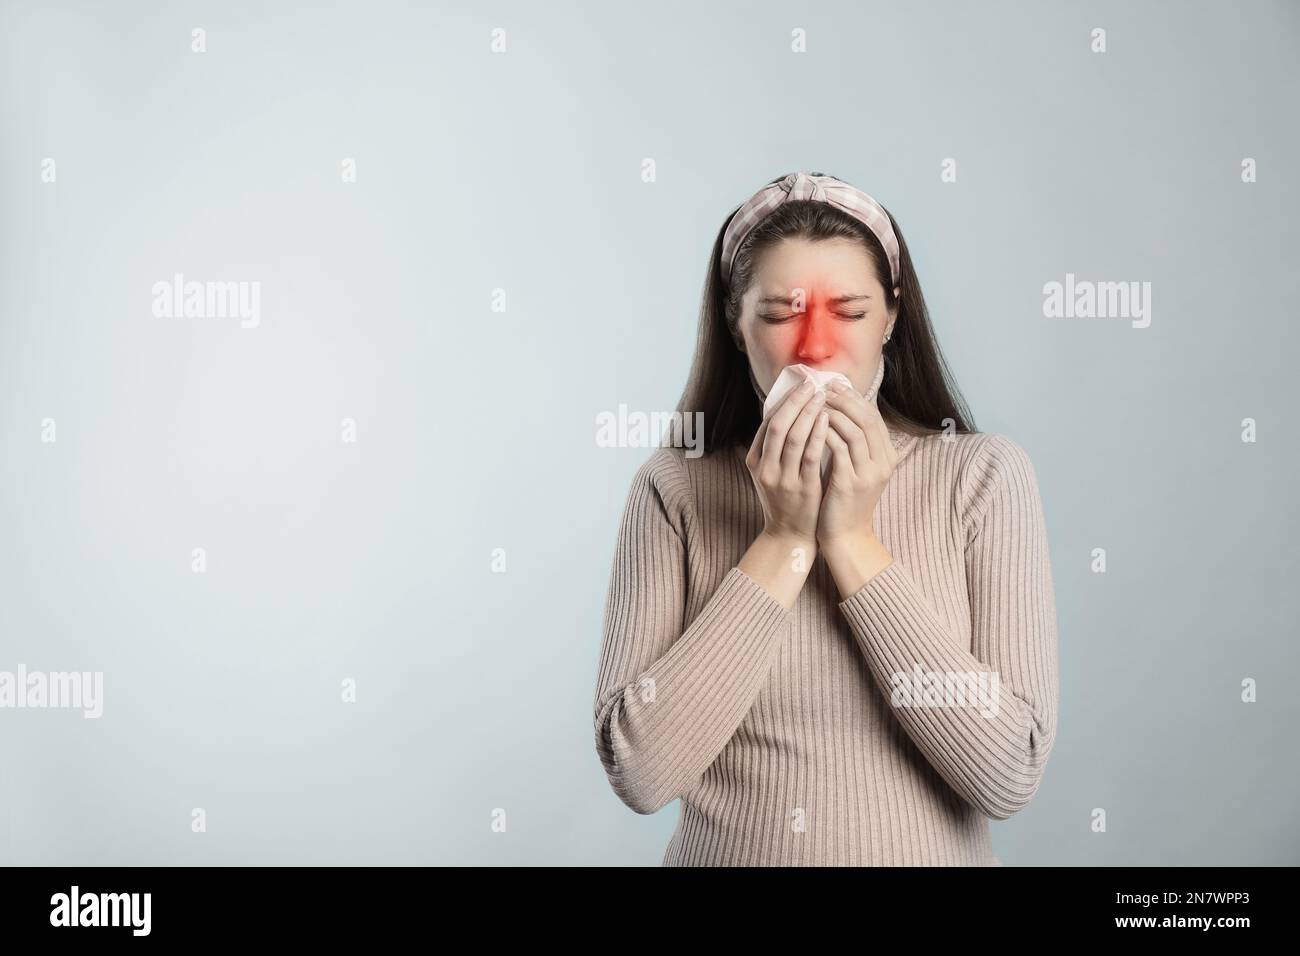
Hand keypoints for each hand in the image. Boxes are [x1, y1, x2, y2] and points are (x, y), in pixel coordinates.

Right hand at [744, 378, 830, 549]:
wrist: (790, 535)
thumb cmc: (786, 498)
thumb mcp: (773, 470)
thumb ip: (778, 445)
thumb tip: (791, 409)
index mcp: (755, 461)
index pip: (767, 423)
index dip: (784, 401)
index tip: (800, 385)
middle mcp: (765, 469)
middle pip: (778, 425)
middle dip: (795, 401)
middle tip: (811, 384)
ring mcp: (783, 479)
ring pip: (794, 437)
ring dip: (809, 413)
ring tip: (821, 396)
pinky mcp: (802, 488)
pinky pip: (811, 455)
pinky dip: (818, 434)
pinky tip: (827, 419)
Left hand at [816, 380, 897, 548]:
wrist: (846, 536)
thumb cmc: (845, 500)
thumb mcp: (858, 469)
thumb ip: (854, 444)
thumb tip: (839, 411)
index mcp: (887, 456)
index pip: (873, 416)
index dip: (854, 398)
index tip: (834, 385)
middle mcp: (883, 463)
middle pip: (866, 418)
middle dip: (843, 399)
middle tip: (822, 387)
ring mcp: (868, 474)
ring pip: (853, 431)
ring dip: (832, 413)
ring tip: (814, 403)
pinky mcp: (850, 483)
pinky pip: (838, 449)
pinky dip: (824, 433)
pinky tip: (810, 426)